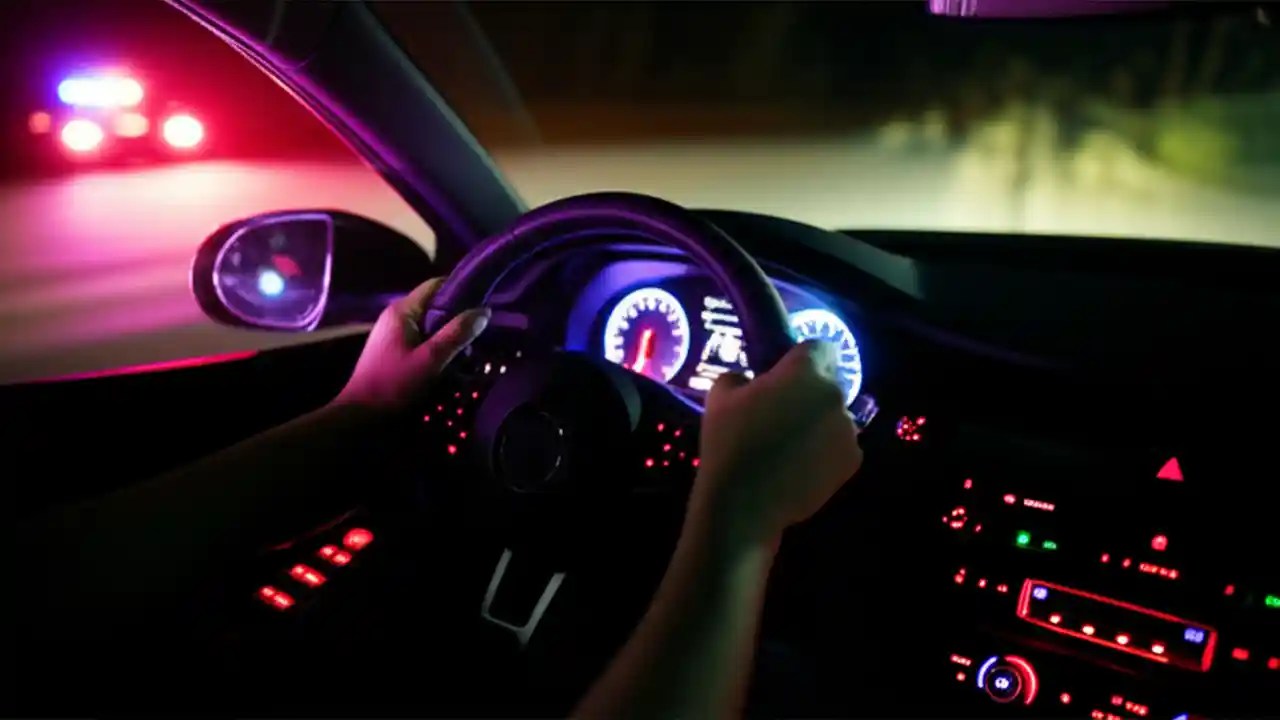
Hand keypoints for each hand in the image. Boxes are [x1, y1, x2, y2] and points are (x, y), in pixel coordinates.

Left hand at [334, 277, 489, 410]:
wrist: (361, 415)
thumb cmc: (393, 384)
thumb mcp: (430, 359)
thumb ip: (457, 334)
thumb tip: (484, 311)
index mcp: (402, 310)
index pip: (436, 285)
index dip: (461, 289)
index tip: (485, 300)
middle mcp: (397, 316)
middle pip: (434, 304)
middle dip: (459, 314)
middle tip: (484, 328)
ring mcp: (394, 333)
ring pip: (430, 323)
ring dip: (450, 332)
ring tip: (474, 345)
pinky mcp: (395, 349)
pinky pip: (423, 338)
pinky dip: (439, 344)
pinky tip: (454, 358)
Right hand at [691, 341, 862, 547]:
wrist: (745, 501)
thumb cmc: (730, 441)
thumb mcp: (720, 395)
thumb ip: (740, 377)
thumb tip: (749, 382)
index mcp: (805, 371)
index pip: (820, 347)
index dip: (803, 359)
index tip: (784, 375)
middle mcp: (835, 395)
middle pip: (828, 383)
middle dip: (809, 393)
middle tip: (780, 414)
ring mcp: (848, 430)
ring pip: (835, 416)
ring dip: (818, 423)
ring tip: (789, 447)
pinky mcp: (852, 460)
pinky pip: (840, 445)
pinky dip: (826, 452)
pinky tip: (800, 466)